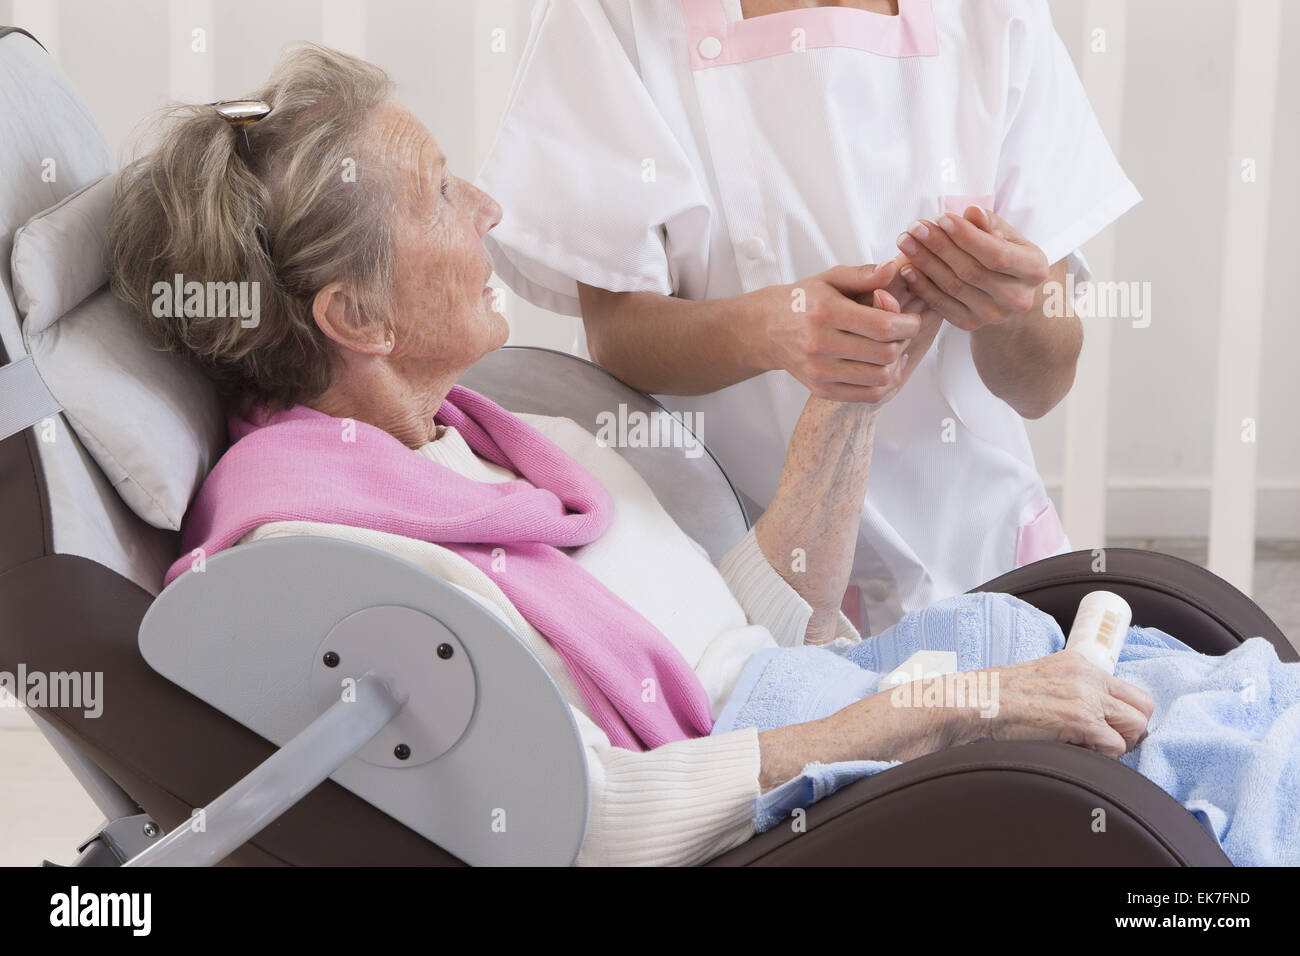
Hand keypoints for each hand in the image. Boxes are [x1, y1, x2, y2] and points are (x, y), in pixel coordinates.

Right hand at [765, 262, 921, 403]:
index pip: (882, 325)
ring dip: (895, 364)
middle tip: (902, 334)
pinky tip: (882, 367)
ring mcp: (819, 371)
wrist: (766, 329)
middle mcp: (820, 344)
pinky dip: (883, 383)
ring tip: (892, 350)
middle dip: (903, 342)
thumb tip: (894, 268)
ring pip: (879, 378)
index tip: (911, 320)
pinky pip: (867, 395)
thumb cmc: (803, 301)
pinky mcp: (821, 389)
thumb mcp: (830, 279)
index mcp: (826, 312)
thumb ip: (864, 274)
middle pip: (884, 353)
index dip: (908, 324)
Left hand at [894, 206, 1050, 332]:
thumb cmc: (1006, 254)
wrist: (1007, 294)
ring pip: (953, 287)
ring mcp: (994, 316)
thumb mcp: (1008, 235)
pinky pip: (942, 305)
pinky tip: (907, 269)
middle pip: (971, 271)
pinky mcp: (971, 325)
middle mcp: (1017, 298)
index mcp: (1033, 270)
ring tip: (905, 241)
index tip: (941, 217)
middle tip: (915, 227)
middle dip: (939, 246)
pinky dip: (922, 286)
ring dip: (925, 263)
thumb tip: (972, 213)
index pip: (996, 253)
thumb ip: (989, 224)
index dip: (966, 236)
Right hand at [972, 650, 1154, 757]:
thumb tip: (1086, 716)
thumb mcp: (1039, 680)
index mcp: (1078, 664)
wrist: (976, 703)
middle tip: (1106, 742)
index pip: (1127, 690)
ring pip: (1137, 726)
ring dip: (1119, 743)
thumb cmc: (997, 698)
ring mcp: (1086, 696)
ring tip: (1090, 747)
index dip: (1123, 714)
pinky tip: (1076, 751)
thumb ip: (1068, 689)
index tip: (1108, 728)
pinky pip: (1116, 746)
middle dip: (1130, 730)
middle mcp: (1087, 675)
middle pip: (1143, 706)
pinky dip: (1102, 755)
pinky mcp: (1081, 719)